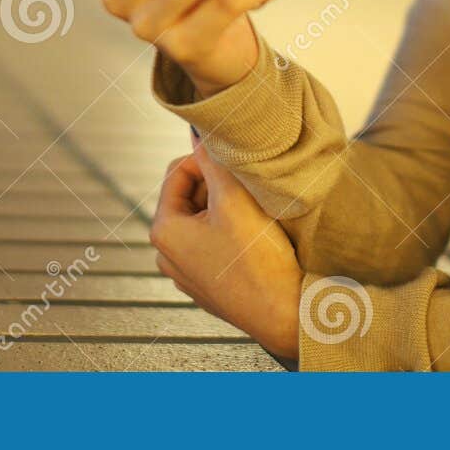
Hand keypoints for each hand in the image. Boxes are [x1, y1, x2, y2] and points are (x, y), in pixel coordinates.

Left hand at [149, 134, 301, 359]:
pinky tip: (255, 237)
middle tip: (248, 187)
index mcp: (163, 231)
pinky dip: (231, 232)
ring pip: (203, 220)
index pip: (176, 172)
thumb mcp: (235, 199)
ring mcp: (187, 273)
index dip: (205, 159)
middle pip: (189, 196)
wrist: (285, 316)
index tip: (235, 161)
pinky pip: (213, 245)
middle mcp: (167, 255)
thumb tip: (201, 133)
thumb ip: (214, 161)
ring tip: (254, 212)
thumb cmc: (260, 263)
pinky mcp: (208, 285)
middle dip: (217, 185)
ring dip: (226, 208)